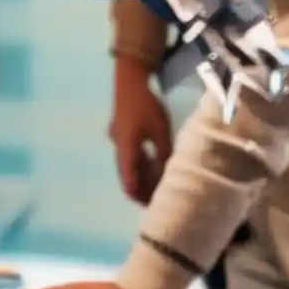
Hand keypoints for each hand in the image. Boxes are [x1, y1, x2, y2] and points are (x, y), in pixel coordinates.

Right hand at [111, 56, 173, 204]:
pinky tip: (152, 169)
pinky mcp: (122, 135)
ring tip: (155, 189)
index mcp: (126, 148)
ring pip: (129, 166)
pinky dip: (139, 165)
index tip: (148, 206)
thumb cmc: (146, 105)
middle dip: (140, 189)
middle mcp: (119, 148)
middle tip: (154, 201)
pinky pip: (130, 156)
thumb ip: (164, 152)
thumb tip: (170, 172)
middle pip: (128, 175)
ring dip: (140, 177)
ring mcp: (118, 141)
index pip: (129, 179)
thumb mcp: (160, 130)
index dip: (138, 194)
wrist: (129, 82)